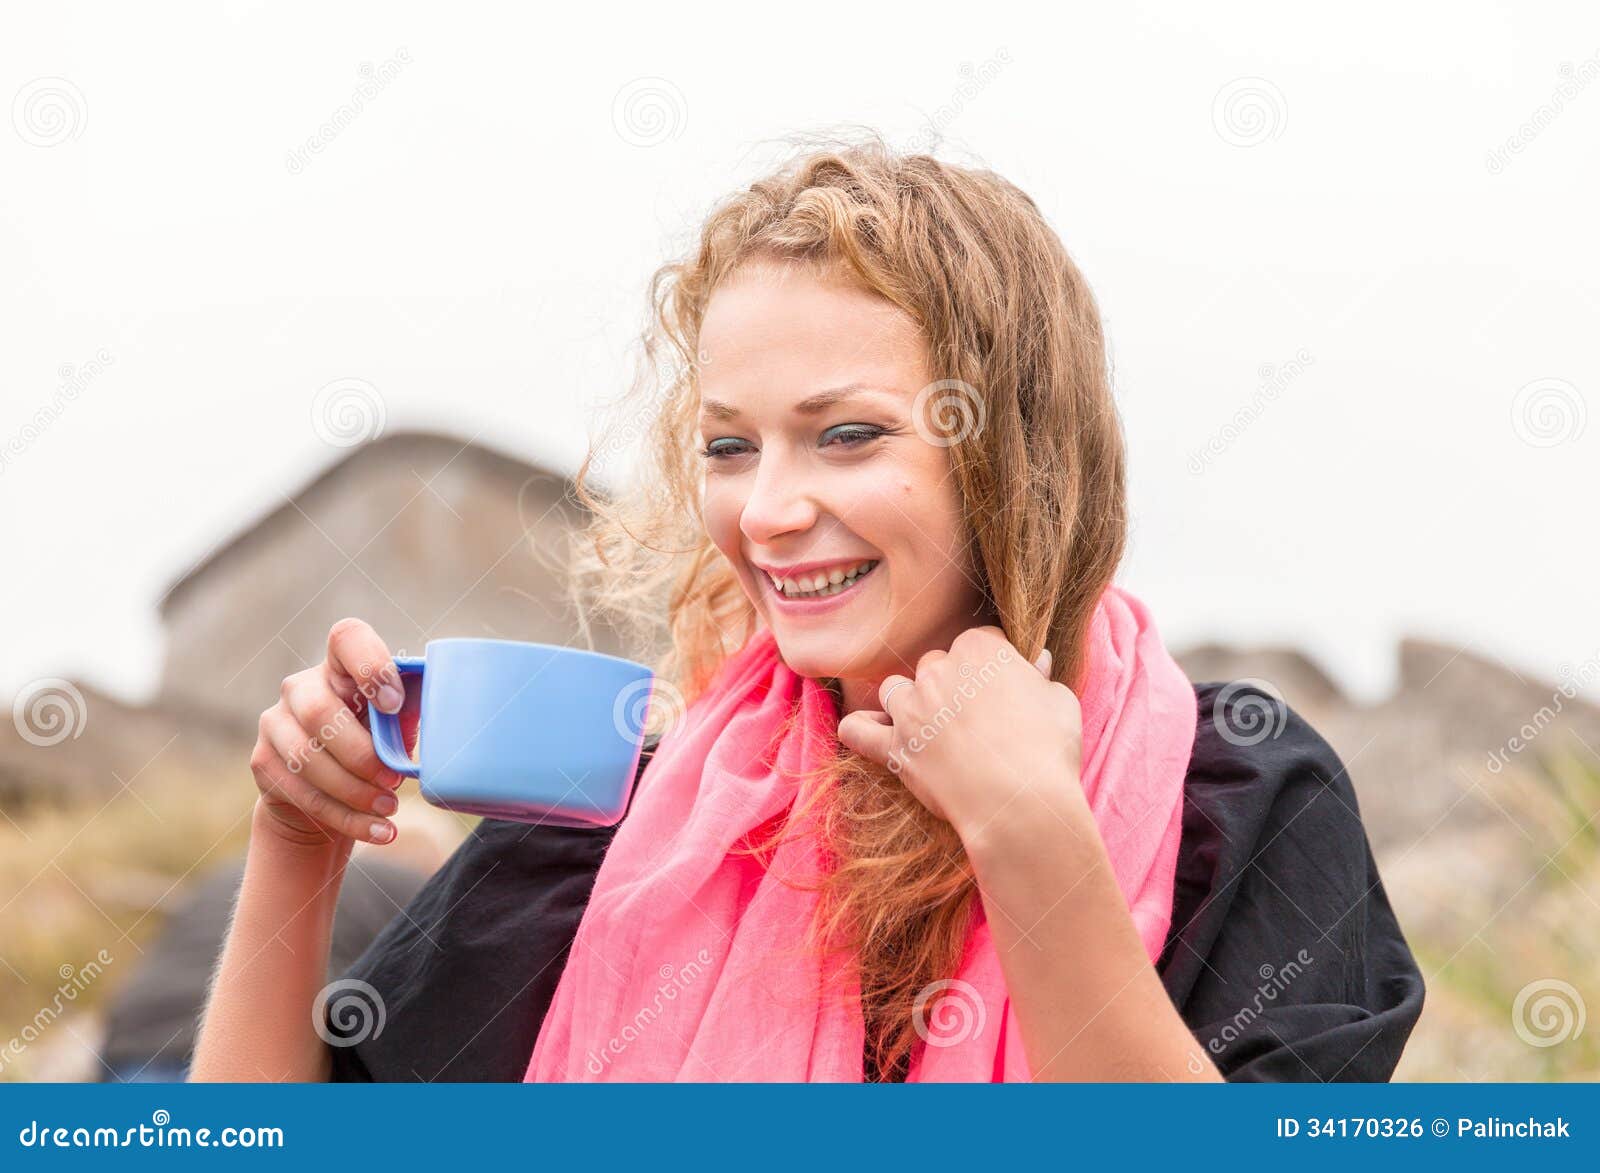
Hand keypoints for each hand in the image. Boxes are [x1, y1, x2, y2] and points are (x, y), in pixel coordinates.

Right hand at [249, 617, 419, 848]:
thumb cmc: (376, 742)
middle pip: (320, 712)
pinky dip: (346, 817)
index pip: (347, 639)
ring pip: (307, 758)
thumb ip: (414, 707)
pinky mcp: (264, 761)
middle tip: (396, 781)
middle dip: (362, 753)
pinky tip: (379, 830)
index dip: (370, 665)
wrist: (330, 791)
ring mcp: (275, 722)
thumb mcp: (399, 722)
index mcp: (342, 665)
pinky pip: (303, 793)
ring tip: (390, 808)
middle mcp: (301, 687)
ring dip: (354, 791)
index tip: (394, 703)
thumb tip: (451, 704)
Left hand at [836, 625, 1085, 844]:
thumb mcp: (1060, 703)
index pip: (980, 641)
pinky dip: (861, 729)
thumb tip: (1037, 663)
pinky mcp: (894, 747)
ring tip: (930, 727)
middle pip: (935, 664)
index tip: (1003, 688)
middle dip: (951, 684)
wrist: (1020, 803)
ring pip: (895, 690)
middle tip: (973, 717)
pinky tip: (873, 732)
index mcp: (981, 650)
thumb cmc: (1049, 750)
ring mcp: (911, 708)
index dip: (993, 666)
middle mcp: (939, 670)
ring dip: (908, 702)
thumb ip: (1041, 679)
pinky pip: (858, 729)